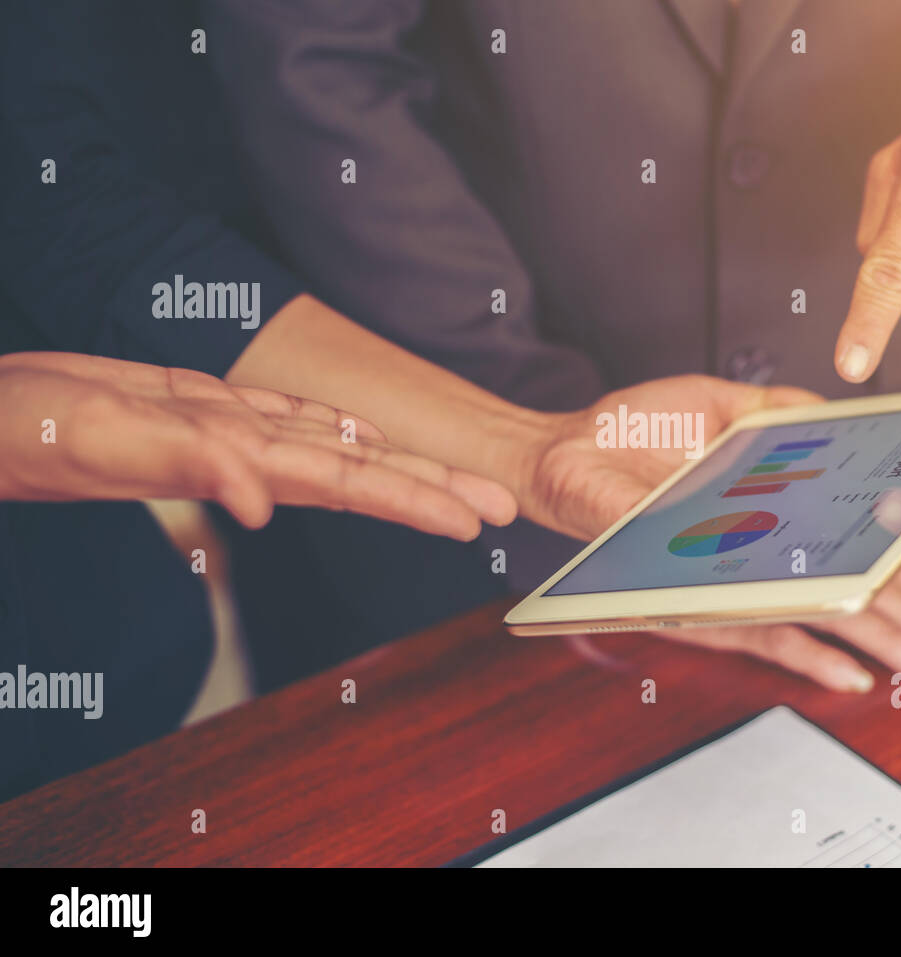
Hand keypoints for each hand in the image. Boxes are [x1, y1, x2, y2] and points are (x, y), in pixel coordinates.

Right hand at [0, 352, 515, 537]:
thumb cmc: (32, 436)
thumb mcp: (110, 444)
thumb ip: (192, 466)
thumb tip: (266, 504)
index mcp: (242, 463)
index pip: (355, 482)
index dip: (420, 499)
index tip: (480, 520)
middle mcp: (248, 453)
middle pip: (363, 469)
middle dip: (435, 487)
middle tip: (503, 504)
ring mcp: (229, 430)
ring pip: (332, 445)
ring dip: (396, 461)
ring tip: (453, 476)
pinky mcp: (202, 407)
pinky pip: (283, 419)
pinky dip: (328, 428)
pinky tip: (358, 436)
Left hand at [520, 374, 900, 690]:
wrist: (566, 452)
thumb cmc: (630, 430)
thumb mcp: (715, 402)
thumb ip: (777, 410)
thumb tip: (839, 412)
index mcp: (770, 504)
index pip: (843, 534)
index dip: (896, 554)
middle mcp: (757, 547)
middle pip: (843, 584)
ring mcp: (732, 576)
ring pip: (816, 614)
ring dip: (875, 638)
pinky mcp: (698, 597)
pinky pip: (760, 634)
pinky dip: (806, 657)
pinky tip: (850, 674)